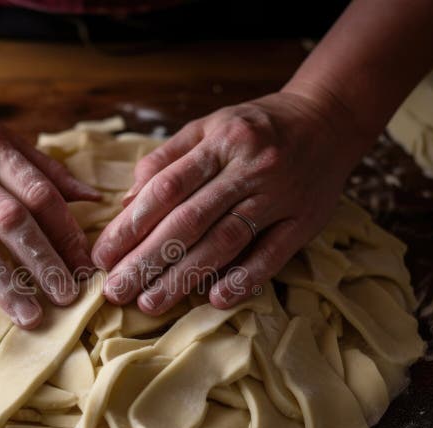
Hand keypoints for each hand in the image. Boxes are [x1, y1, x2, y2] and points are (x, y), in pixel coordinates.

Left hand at [91, 91, 369, 314]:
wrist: (329, 118)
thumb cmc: (256, 126)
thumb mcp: (209, 126)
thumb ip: (166, 160)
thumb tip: (126, 203)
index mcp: (220, 141)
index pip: (166, 188)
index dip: (131, 225)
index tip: (103, 255)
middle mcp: (249, 168)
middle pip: (190, 221)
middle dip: (147, 260)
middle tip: (116, 290)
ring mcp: (279, 196)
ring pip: (225, 241)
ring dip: (184, 277)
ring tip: (150, 304)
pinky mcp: (304, 221)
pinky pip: (273, 255)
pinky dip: (244, 278)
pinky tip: (215, 300)